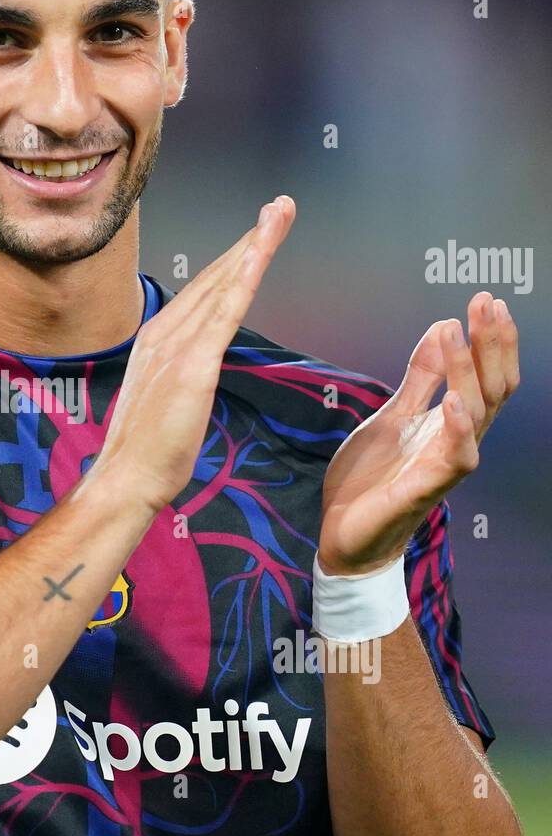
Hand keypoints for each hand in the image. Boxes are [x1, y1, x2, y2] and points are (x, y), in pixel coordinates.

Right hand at [94, 194, 295, 512]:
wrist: (125, 478)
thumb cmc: (146, 451)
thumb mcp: (166, 399)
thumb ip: (182, 374)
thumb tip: (196, 369)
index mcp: (158, 339)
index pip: (204, 289)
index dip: (234, 258)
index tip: (259, 233)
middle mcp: (165, 331)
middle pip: (215, 275)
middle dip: (251, 237)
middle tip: (282, 205)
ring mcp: (178, 345)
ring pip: (224, 284)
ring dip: (254, 244)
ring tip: (280, 212)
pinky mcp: (193, 365)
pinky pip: (225, 312)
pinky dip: (244, 278)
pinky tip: (261, 254)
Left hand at [317, 292, 519, 575]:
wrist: (344, 535)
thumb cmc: (372, 479)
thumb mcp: (392, 415)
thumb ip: (420, 379)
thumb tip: (443, 327)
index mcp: (450, 424)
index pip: (485, 375)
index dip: (490, 339)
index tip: (486, 300)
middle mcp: (456, 443)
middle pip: (492, 389)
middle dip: (492, 344)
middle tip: (487, 303)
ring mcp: (443, 467)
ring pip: (476, 415)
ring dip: (468, 373)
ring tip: (458, 334)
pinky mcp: (423, 490)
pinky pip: (455, 460)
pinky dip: (458, 430)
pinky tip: (454, 402)